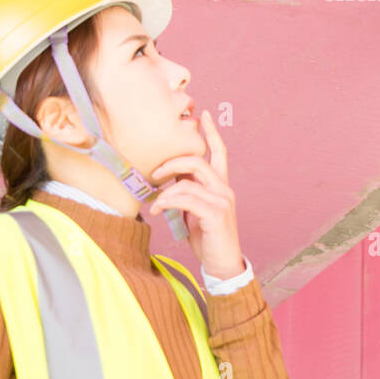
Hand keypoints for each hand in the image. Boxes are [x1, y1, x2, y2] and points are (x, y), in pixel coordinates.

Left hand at [147, 110, 244, 279]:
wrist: (222, 264)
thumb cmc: (208, 238)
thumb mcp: (197, 212)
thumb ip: (189, 193)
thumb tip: (171, 181)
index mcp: (221, 186)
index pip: (220, 152)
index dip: (212, 132)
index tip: (204, 114)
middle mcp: (225, 189)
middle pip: (198, 161)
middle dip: (172, 163)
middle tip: (155, 173)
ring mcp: (222, 201)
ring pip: (189, 181)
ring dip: (166, 191)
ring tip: (155, 205)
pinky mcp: (215, 214)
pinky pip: (187, 199)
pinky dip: (169, 202)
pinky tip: (160, 210)